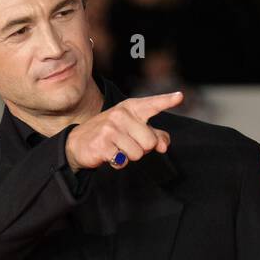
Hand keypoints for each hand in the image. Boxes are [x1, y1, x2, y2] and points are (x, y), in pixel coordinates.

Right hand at [65, 91, 180, 170]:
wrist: (78, 141)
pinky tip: (109, 155)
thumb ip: (154, 134)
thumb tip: (163, 145)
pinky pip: (123, 161)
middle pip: (150, 142)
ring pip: (138, 154)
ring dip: (130, 157)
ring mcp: (110, 128)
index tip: (180, 97)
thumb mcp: (132, 128)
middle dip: (142, 148)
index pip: (153, 104)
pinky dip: (118, 163)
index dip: (167, 101)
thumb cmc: (111, 134)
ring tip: (117, 148)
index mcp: (131, 108)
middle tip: (127, 143)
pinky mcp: (102, 144)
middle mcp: (121, 115)